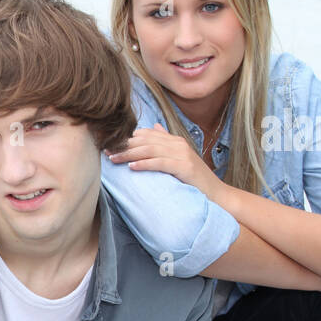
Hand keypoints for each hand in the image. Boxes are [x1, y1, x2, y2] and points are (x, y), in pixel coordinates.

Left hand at [108, 123, 224, 202]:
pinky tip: (131, 167)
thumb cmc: (193, 179)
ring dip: (129, 154)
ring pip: (150, 149)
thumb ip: (165, 143)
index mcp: (174, 141)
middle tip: (104, 150)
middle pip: (144, 140)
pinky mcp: (184, 167)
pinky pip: (160, 162)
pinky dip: (145, 164)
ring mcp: (182, 154)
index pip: (145, 134)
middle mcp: (177, 144)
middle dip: (123, 145)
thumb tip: (153, 126)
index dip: (125, 138)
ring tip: (113, 158)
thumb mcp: (178, 159)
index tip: (108, 144)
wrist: (216, 193)